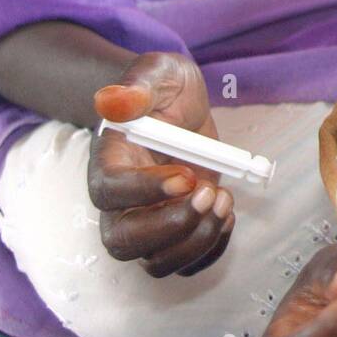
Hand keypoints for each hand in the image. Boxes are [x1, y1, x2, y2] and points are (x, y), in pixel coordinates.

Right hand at [86, 51, 234, 277]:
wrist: (178, 107)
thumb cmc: (163, 89)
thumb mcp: (156, 73)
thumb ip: (137, 85)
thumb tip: (115, 101)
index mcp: (109, 162)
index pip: (109, 192)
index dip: (144, 191)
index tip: (185, 175)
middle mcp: (121, 202)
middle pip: (123, 241)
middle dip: (171, 226)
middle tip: (208, 192)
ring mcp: (148, 221)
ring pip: (157, 261)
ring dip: (197, 240)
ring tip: (224, 200)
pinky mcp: (176, 231)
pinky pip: (187, 264)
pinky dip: (212, 249)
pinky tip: (227, 214)